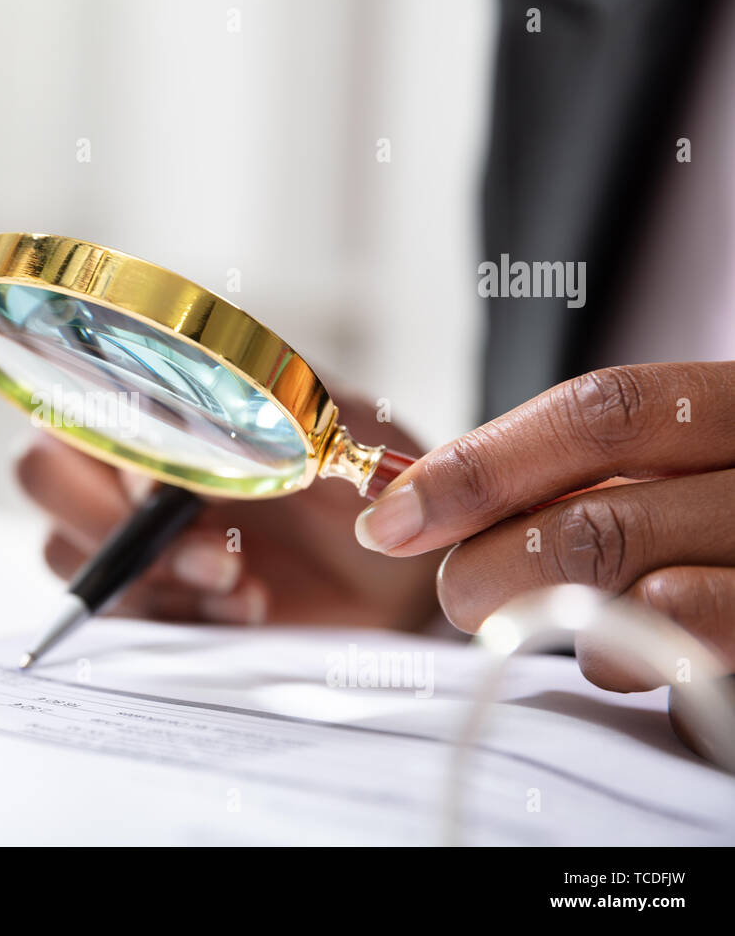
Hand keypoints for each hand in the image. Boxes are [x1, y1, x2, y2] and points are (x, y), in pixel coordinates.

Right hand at [15, 392, 441, 629]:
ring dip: (150, 576)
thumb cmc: (357, 478)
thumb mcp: (331, 428)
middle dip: (110, 522)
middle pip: (39, 474)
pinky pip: (115, 610)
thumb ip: (269, 416)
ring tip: (241, 583)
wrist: (391, 566)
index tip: (189, 494)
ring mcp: (126, 530)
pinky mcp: (145, 592)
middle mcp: (126, 458)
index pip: (78, 404)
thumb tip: (206, 440)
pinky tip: (245, 606)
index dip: (120, 454)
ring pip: (64, 549)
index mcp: (159, 398)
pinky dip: (176, 615)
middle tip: (206, 554)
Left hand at [353, 362, 734, 693]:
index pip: (599, 414)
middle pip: (599, 522)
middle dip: (488, 569)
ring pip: (644, 607)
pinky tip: (626, 661)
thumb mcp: (671, 456)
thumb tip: (416, 502)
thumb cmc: (722, 501)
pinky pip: (697, 677)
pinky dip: (634, 674)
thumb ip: (572, 466)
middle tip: (455, 595)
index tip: (391, 518)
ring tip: (544, 625)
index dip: (479, 467)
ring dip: (557, 627)